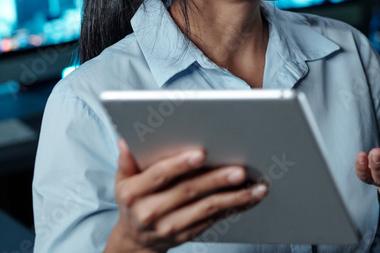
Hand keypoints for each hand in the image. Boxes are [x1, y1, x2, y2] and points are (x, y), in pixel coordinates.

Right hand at [105, 139, 266, 252]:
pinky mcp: (187, 235)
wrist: (135, 240)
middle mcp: (150, 212)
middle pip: (187, 191)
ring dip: (234, 198)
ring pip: (206, 209)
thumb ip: (127, 160)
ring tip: (256, 187)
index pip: (158, 176)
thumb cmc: (134, 200)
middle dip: (216, 179)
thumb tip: (126, 140)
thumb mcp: (123, 180)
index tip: (201, 153)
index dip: (179, 164)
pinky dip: (235, 207)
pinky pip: (214, 220)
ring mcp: (170, 226)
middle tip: (240, 169)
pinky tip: (251, 198)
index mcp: (133, 193)